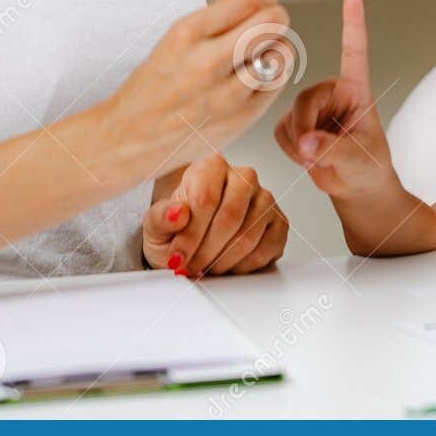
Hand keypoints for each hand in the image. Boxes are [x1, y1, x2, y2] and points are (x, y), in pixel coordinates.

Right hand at [101, 0, 295, 169]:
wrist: (130, 139)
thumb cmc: (153, 88)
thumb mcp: (173, 42)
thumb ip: (215, 24)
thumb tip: (259, 1)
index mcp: (186, 35)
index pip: (247, 0)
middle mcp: (206, 63)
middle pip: (270, 23)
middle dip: (276, 16)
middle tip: (272, 20)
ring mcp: (225, 94)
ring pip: (281, 54)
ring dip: (278, 47)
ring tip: (265, 50)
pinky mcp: (239, 119)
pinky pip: (276, 84)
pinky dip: (275, 74)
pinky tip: (259, 74)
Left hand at [142, 154, 287, 276]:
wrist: (194, 239)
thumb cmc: (176, 228)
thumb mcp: (156, 226)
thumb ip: (161, 218)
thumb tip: (177, 213)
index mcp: (212, 167)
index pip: (205, 199)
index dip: (190, 235)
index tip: (178, 258)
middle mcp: (244, 177)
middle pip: (230, 218)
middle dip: (207, 252)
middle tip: (193, 268)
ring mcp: (265, 199)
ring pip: (248, 236)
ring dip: (223, 262)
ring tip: (207, 268)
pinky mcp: (279, 222)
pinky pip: (266, 249)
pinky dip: (243, 266)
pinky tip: (228, 266)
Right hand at [274, 0, 396, 199]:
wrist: (355, 186)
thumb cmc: (368, 166)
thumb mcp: (360, 159)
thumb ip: (335, 149)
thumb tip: (306, 141)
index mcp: (356, 90)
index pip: (354, 54)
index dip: (352, 26)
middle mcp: (330, 93)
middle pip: (304, 101)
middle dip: (306, 133)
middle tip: (317, 158)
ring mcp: (309, 107)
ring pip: (288, 118)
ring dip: (299, 146)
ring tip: (321, 159)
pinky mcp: (292, 121)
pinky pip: (279, 132)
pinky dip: (290, 150)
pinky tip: (306, 157)